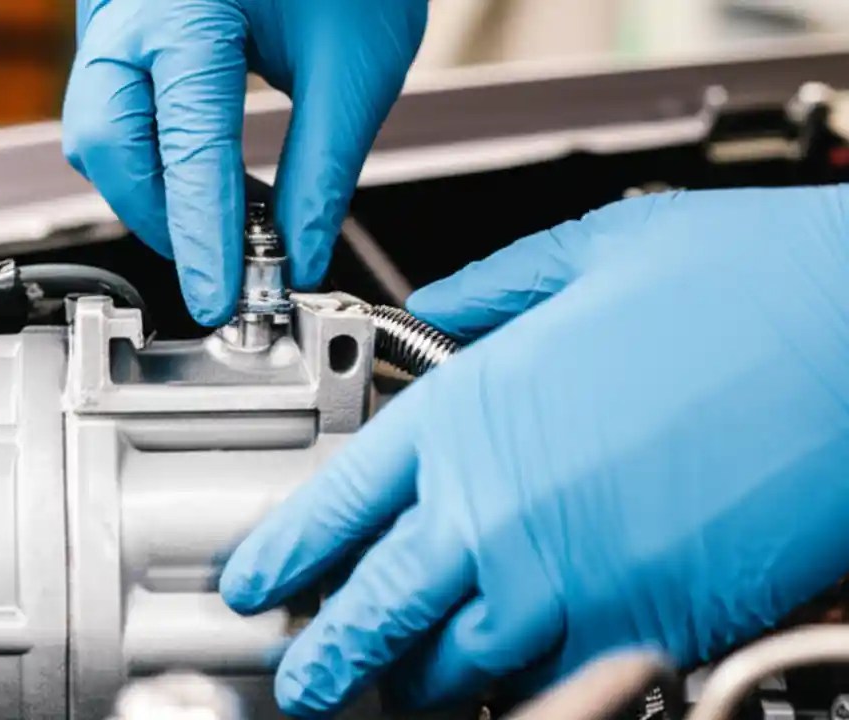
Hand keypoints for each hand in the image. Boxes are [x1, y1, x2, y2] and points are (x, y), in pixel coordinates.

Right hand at [62, 0, 428, 324]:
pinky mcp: (119, 28)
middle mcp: (128, 5)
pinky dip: (157, 160)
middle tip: (226, 263)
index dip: (204, 231)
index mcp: (186, 0)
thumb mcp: (359, 60)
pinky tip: (211, 177)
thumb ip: (322, 168)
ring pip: (99, 134)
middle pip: (107, 143)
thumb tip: (296, 251)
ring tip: (233, 220)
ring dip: (158, 194)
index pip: (184, 140)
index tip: (223, 292)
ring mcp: (112, 12)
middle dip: (164, 217)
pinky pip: (114, 110)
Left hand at [219, 185, 848, 715]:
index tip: (253, 585)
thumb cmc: (746, 281)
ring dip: (418, 682)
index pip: (337, 504)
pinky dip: (519, 697)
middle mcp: (501, 505)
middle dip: (329, 656)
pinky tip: (508, 692)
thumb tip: (442, 305)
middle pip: (378, 609)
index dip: (282, 554)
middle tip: (303, 678)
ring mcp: (573, 578)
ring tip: (394, 689)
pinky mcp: (651, 627)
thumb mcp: (593, 251)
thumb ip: (494, 289)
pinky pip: (555, 690)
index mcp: (471, 410)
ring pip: (458, 666)